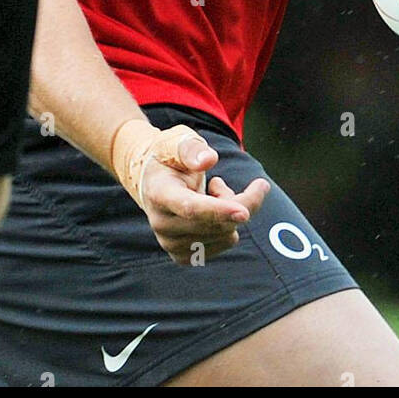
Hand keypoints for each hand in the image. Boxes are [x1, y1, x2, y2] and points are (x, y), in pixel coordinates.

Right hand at [139, 129, 269, 265]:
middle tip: (223, 180)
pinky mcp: (184, 256)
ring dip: (232, 209)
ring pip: (226, 233)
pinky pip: (226, 242)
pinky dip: (228, 223)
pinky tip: (211, 210)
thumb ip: (192, 149)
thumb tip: (209, 159)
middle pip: (216, 222)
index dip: (218, 210)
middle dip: (241, 199)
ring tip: (210, 192)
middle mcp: (162, 224)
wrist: (153, 181)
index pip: (191, 207)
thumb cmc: (170, 158)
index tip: (245, 212)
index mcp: (159, 194)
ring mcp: (172, 244)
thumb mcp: (178, 142)